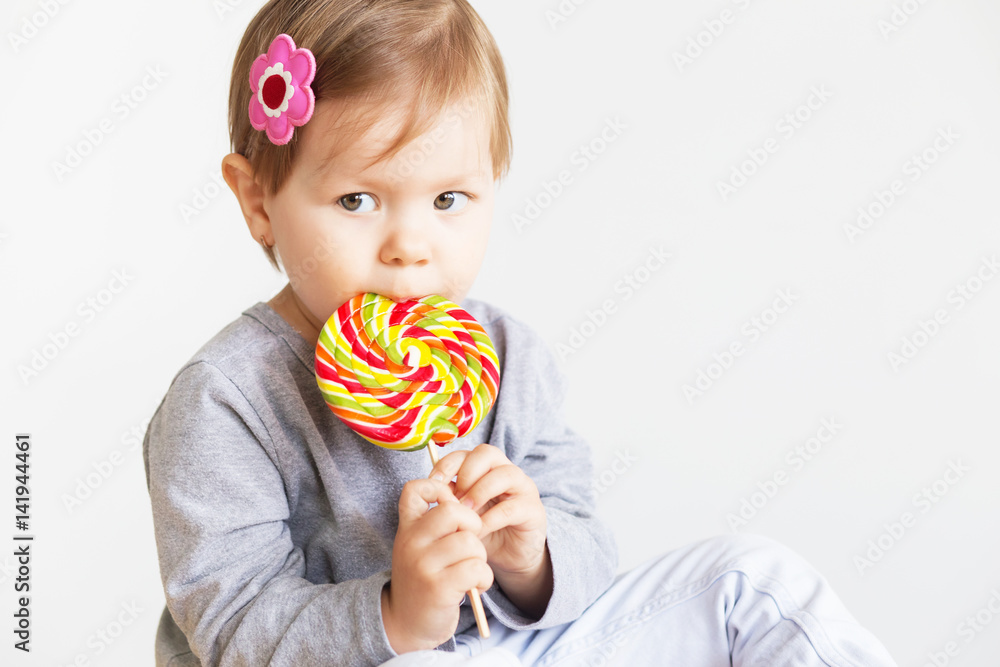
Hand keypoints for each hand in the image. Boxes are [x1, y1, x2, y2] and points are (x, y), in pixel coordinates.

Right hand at [382, 477, 493, 652]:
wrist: (405, 624)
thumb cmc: (422, 579)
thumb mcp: (418, 546)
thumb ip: (434, 523)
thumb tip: (465, 498)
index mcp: (407, 528)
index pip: (416, 488)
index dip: (440, 489)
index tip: (452, 507)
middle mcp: (411, 543)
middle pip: (454, 511)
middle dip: (473, 525)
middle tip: (470, 544)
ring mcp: (423, 565)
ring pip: (470, 542)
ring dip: (480, 558)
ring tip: (472, 570)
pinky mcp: (438, 588)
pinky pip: (476, 568)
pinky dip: (484, 578)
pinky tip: (475, 585)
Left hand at [429, 444, 550, 616]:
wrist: (511, 558)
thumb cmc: (483, 530)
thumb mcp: (462, 513)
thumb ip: (449, 498)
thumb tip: (430, 489)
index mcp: (487, 469)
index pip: (467, 452)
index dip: (448, 465)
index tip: (433, 485)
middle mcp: (506, 472)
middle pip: (488, 453)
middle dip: (466, 473)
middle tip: (454, 499)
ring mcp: (523, 489)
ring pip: (505, 474)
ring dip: (480, 492)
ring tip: (466, 513)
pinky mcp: (533, 510)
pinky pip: (512, 507)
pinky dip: (490, 519)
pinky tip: (477, 532)